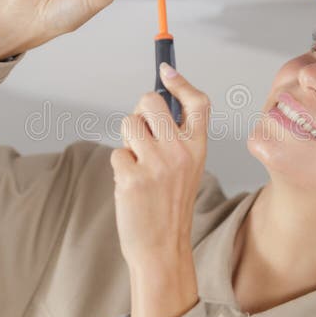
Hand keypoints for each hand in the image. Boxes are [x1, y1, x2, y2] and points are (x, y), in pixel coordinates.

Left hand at [110, 62, 210, 316]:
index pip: (197, 102)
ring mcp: (156, 164)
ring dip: (128, 141)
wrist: (163, 247)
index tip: (165, 69)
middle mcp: (181, 151)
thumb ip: (176, 137)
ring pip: (129, 124)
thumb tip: (153, 102)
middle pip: (151, 102)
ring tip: (139, 165)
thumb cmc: (170, 206)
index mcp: (198, 147)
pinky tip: (132, 186)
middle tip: (143, 136)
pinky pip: (117, 152)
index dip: (180, 82)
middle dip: (140, 112)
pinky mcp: (132, 177)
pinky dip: (120, 166)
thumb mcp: (187, 168)